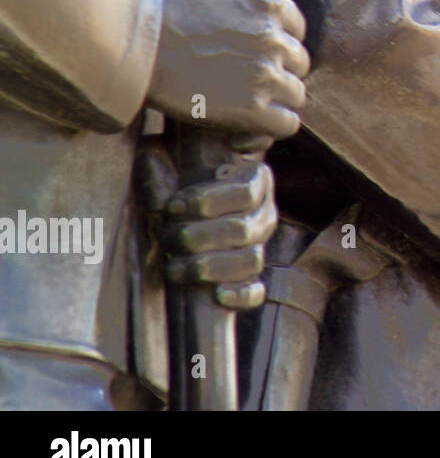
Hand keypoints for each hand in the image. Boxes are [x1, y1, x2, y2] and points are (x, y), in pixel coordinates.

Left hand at [136, 140, 276, 310]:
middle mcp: (264, 215)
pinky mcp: (249, 280)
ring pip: (249, 262)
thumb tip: (161, 203)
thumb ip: (157, 170)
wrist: (177, 209)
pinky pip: (254, 292)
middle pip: (243, 231)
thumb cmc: (173, 179)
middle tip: (166, 237)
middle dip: (197, 237)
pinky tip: (216, 294)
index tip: (173, 207)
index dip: (207, 202)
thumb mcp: (161, 161)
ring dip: (206, 267)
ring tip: (173, 266)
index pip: (246, 193)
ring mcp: (258, 248)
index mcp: (254, 180)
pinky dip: (239, 296)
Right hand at [147, 0, 308, 139]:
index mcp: (270, 4)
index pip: (297, 29)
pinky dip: (270, 127)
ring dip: (275, 100)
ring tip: (249, 103)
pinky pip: (286, 124)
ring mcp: (266, 74)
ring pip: (296, 95)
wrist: (137, 39)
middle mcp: (275, 39)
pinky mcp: (253, 107)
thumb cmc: (162, 0)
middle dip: (278, 71)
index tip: (261, 51)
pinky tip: (250, 125)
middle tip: (250, 78)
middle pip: (298, 63)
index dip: (280, 42)